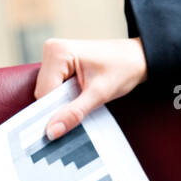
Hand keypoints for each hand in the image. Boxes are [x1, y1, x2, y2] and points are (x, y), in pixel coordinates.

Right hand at [33, 37, 147, 139]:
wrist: (136, 58)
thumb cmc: (122, 70)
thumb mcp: (99, 95)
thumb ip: (74, 113)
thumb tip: (52, 131)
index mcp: (58, 52)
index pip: (44, 93)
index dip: (54, 112)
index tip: (66, 127)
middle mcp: (52, 49)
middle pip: (44, 93)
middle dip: (59, 107)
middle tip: (81, 111)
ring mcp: (54, 54)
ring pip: (48, 92)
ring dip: (63, 102)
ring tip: (83, 100)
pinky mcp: (59, 62)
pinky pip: (54, 86)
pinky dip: (65, 97)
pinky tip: (79, 96)